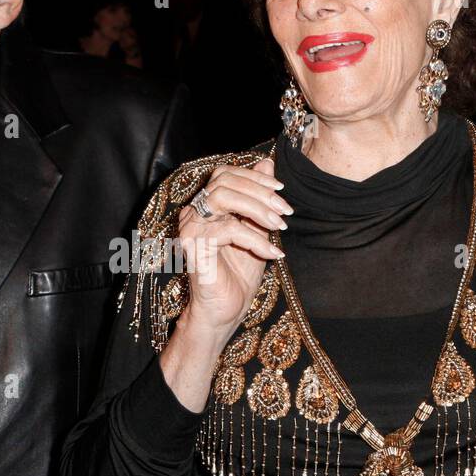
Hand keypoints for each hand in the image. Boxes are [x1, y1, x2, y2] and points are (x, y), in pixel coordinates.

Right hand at [160, 158, 289, 410]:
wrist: (224, 313)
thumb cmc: (238, 276)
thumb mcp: (258, 231)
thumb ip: (260, 200)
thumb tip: (268, 162)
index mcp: (206, 207)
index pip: (226, 174)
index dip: (255, 177)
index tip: (281, 192)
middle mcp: (193, 213)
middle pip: (224, 180)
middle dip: (260, 191)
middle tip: (285, 210)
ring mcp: (190, 228)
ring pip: (222, 197)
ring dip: (257, 209)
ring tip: (280, 227)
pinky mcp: (192, 245)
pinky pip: (227, 229)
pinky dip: (256, 239)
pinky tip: (274, 253)